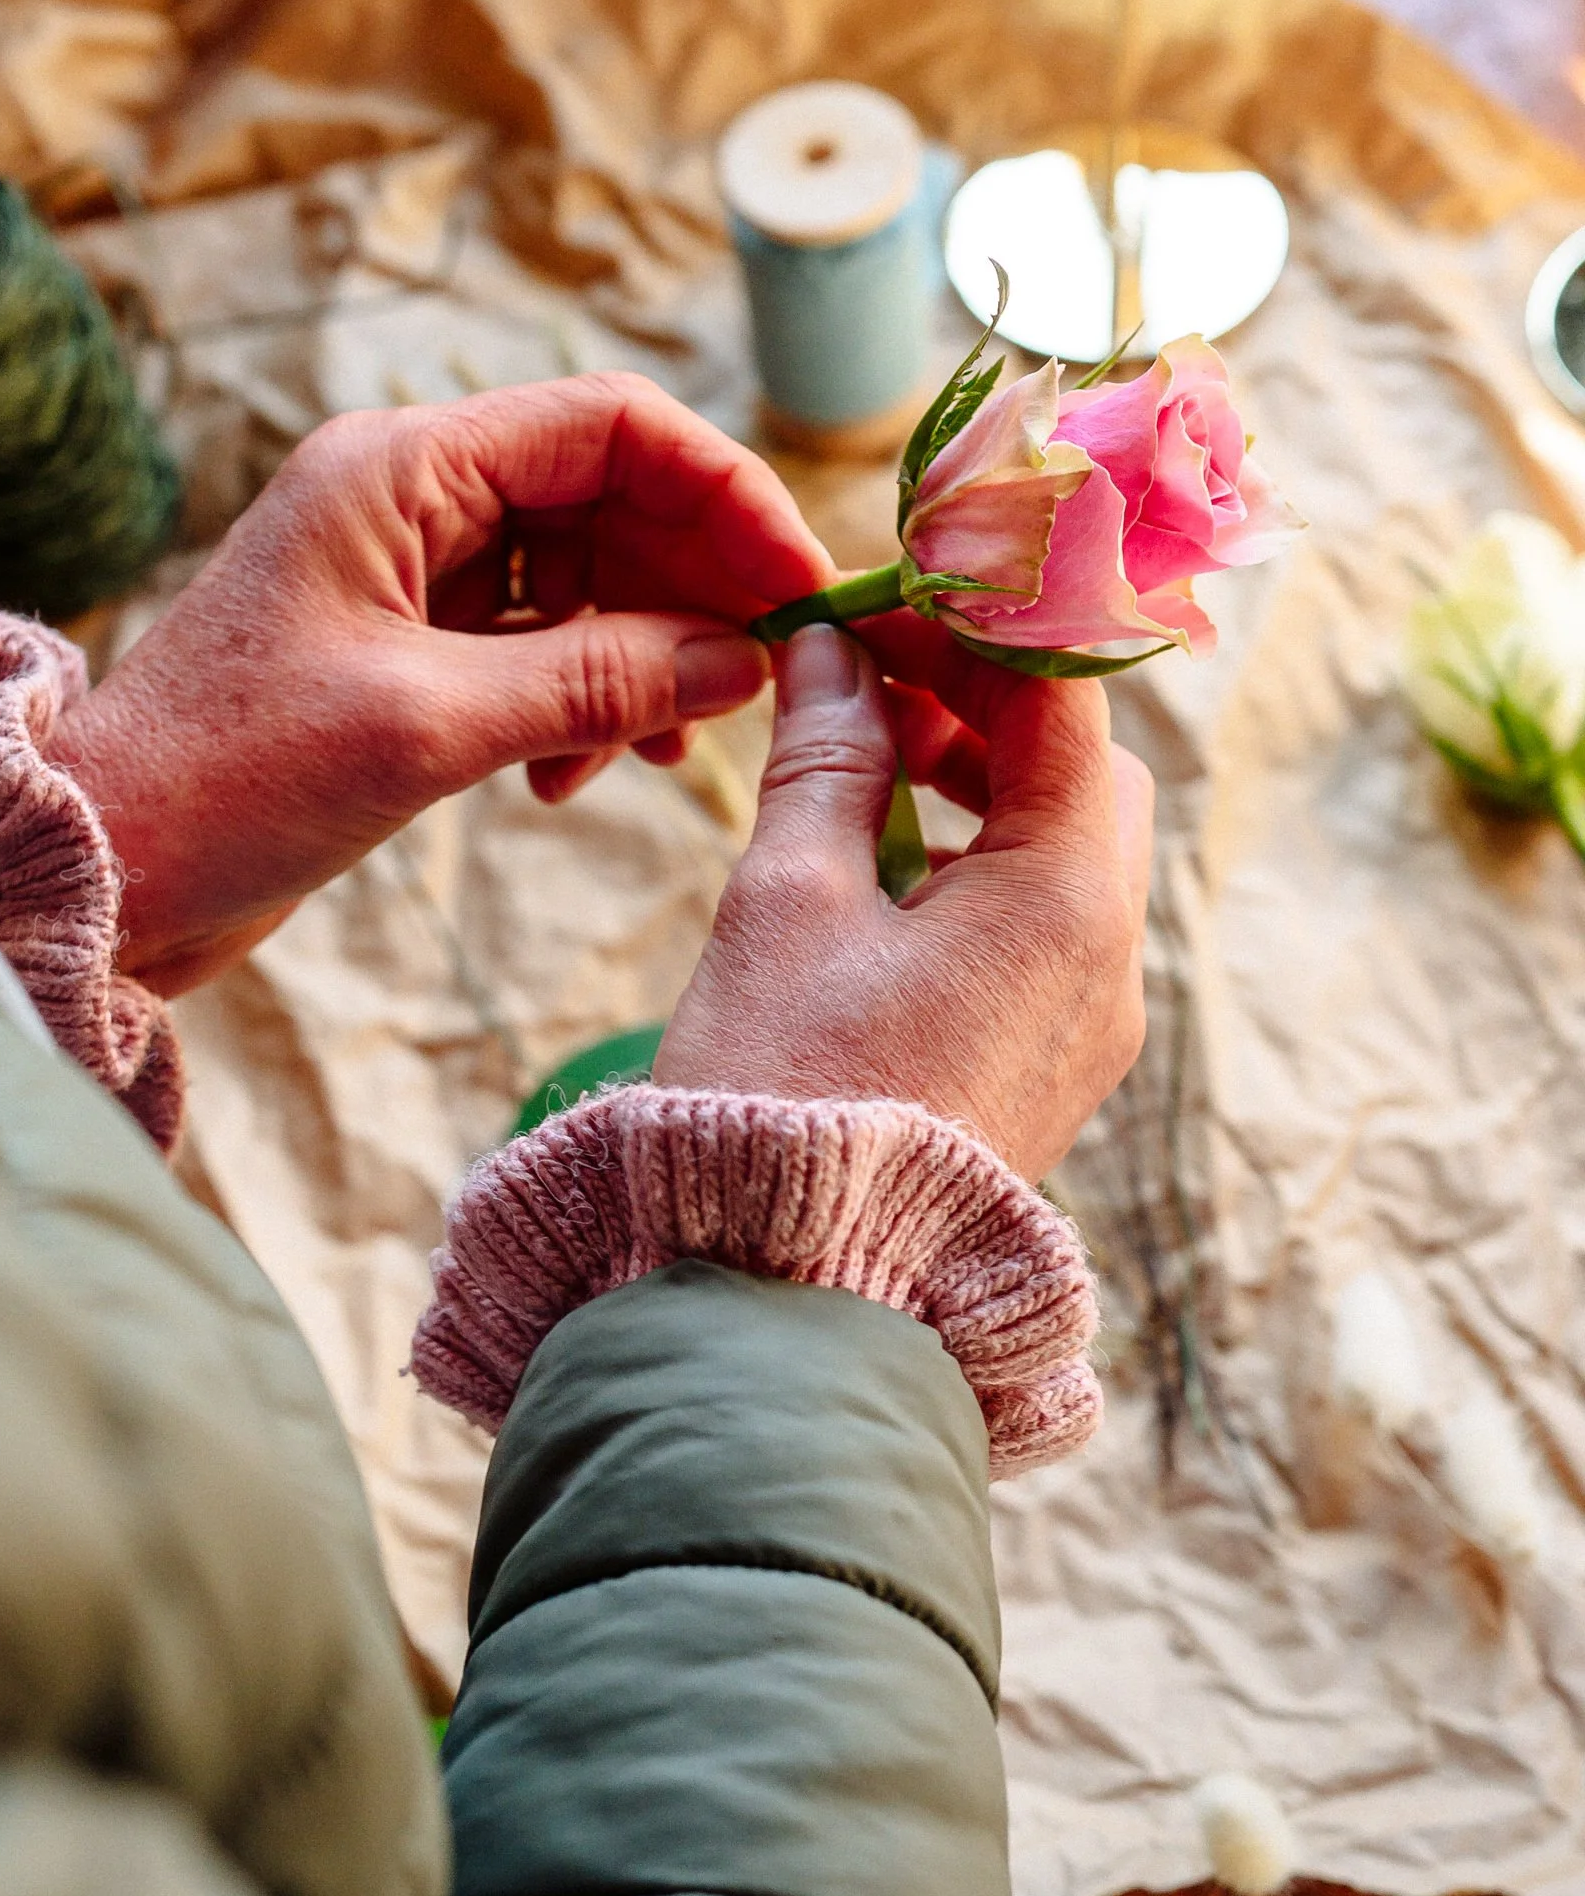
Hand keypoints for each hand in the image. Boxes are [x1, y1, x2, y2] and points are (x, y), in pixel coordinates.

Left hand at [48, 376, 828, 993]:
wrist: (104, 868)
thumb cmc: (231, 780)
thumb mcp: (430, 726)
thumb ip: (596, 681)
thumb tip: (740, 660)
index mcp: (400, 467)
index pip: (613, 425)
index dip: (725, 495)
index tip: (799, 586)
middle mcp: (405, 496)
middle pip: (608, 496)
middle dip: (693, 585)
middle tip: (758, 682)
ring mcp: (402, 572)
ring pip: (580, 576)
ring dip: (639, 656)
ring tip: (662, 753)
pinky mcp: (399, 649)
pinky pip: (533, 644)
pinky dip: (579, 699)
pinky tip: (575, 777)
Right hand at [653, 621, 1154, 1178]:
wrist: (792, 1295)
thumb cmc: (784, 1092)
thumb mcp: (790, 900)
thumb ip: (826, 760)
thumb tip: (831, 657)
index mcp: (1068, 898)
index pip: (1061, 697)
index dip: (971, 625)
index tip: (881, 600)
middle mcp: (1111, 960)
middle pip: (1084, 771)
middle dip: (982, 706)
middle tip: (867, 681)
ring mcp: (1091, 1025)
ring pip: (1065, 851)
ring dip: (976, 788)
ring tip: (857, 770)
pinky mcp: (1051, 1071)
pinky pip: (1042, 932)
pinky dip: (976, 871)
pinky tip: (877, 871)